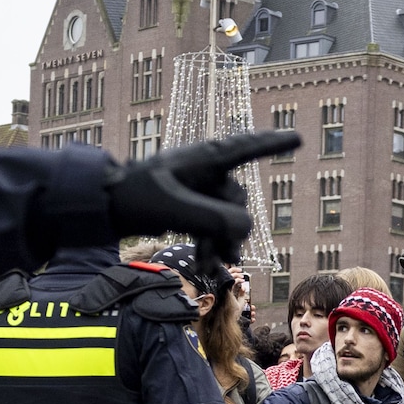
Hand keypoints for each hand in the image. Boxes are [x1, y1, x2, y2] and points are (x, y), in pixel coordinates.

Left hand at [101, 131, 300, 261]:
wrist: (105, 207)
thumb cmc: (136, 198)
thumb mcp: (176, 208)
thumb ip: (216, 218)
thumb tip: (245, 229)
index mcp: (204, 159)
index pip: (245, 148)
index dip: (272, 144)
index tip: (298, 138)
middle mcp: (207, 171)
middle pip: (237, 201)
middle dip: (229, 230)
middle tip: (216, 258)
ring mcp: (199, 189)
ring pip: (227, 218)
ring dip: (220, 243)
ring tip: (208, 266)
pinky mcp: (191, 206)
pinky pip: (213, 226)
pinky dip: (211, 245)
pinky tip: (205, 264)